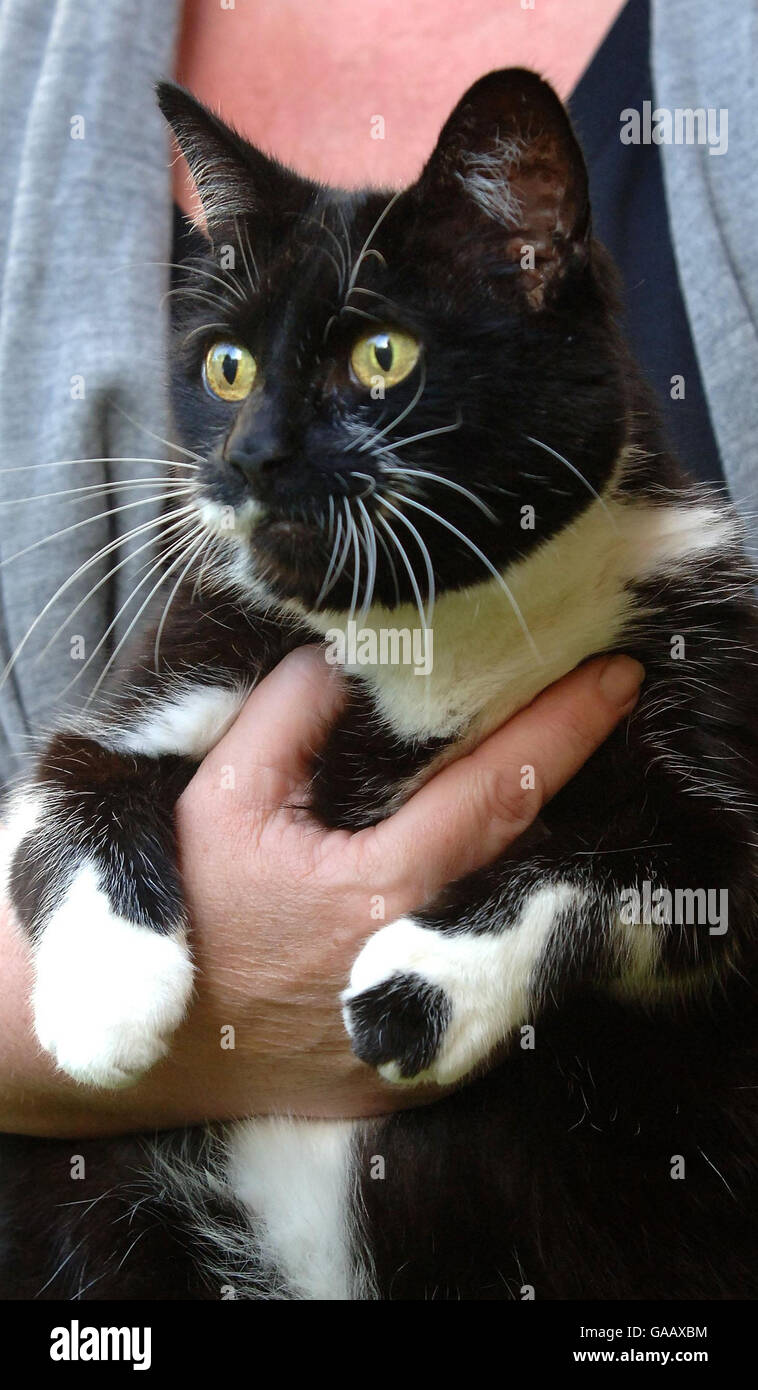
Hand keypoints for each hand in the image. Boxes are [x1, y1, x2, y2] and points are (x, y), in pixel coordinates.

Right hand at [0, 647, 642, 1135]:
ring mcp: (429, 1031)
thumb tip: (345, 666)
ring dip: (524, 847)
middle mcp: (418, 964)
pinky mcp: (422, 1070)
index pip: (496, 792)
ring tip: (530, 778)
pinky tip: (474, 874)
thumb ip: (288, 717)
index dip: (562, 729)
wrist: (142, 1051)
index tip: (615, 678)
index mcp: (376, 891)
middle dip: (558, 777)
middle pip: (520, 852)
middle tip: (584, 711)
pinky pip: (482, 977)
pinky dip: (489, 915)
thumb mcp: (218, 800)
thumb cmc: (178, 920)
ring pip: (508, 919)